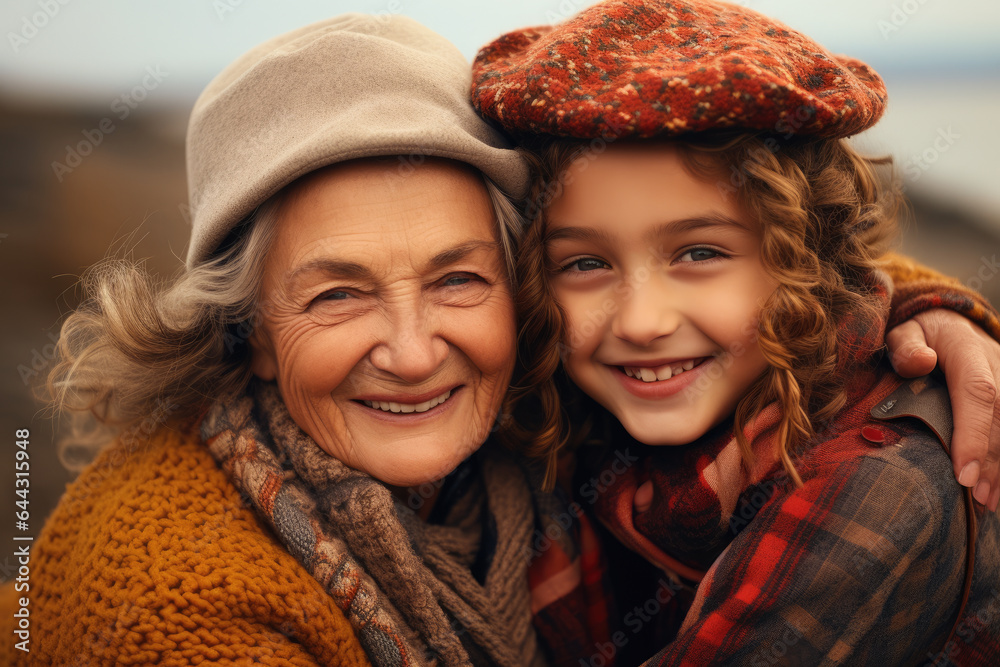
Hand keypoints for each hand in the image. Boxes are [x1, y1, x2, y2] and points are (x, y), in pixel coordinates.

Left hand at [886, 308, 999, 510]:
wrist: (951, 323)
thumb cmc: (920, 335)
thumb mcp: (905, 331)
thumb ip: (906, 346)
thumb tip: (920, 362)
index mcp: (968, 351)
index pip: (977, 393)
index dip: (973, 434)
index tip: (963, 473)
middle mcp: (998, 364)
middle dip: (991, 460)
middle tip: (976, 496)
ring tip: (988, 500)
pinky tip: (999, 487)